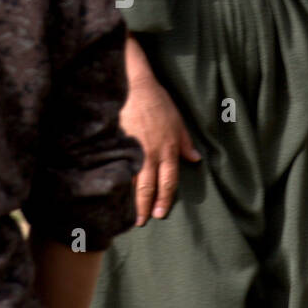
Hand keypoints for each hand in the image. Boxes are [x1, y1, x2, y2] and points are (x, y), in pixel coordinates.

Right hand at [123, 37, 200, 223]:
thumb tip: (195, 159)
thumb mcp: (178, 122)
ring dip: (132, 199)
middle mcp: (153, 154)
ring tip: (128, 214)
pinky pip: (118, 168)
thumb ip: (186, 143)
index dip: (164, 199)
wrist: (135, 87)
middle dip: (147, 206)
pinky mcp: (119, 145)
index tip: (160, 213)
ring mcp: (134, 150)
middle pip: (150, 186)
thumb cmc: (158, 102)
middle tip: (143, 221)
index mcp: (169, 149)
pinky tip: (113, 192)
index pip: (168, 182)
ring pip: (134, 181)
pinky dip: (117, 182)